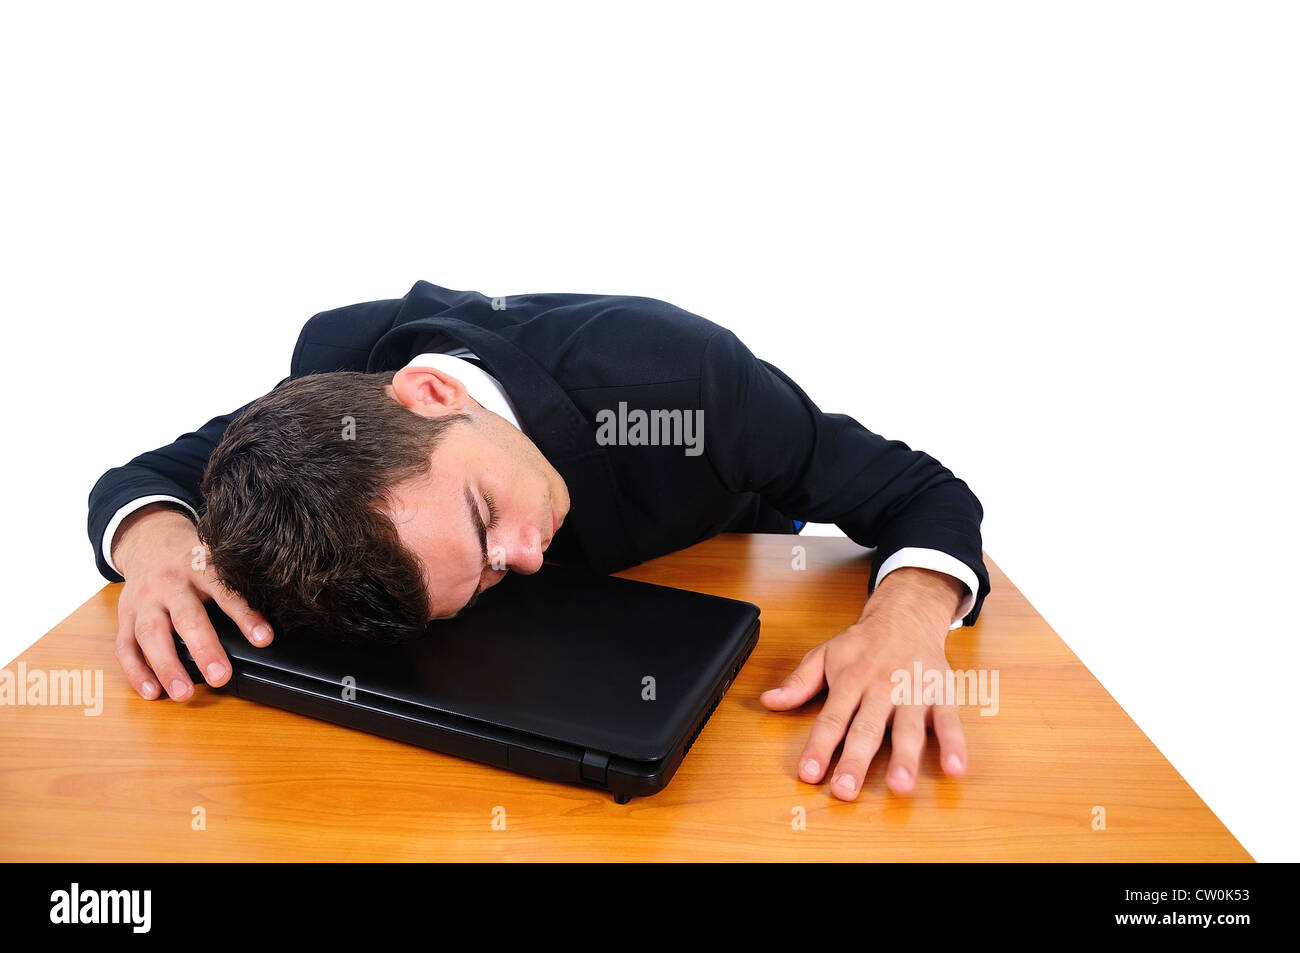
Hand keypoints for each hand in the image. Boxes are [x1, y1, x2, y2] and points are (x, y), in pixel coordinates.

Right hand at [110, 503, 273, 700]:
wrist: (148, 537)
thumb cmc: (192, 557)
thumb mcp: (216, 557)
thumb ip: (236, 582)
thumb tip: (275, 611)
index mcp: (200, 566)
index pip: (225, 592)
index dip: (245, 615)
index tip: (264, 639)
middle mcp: (170, 583)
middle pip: (186, 616)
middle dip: (204, 648)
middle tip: (221, 677)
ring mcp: (144, 599)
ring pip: (150, 633)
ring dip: (166, 666)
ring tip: (183, 694)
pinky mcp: (124, 614)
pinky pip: (125, 645)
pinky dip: (136, 670)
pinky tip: (151, 691)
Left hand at [760, 567, 966, 798]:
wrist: (906, 613)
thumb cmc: (863, 642)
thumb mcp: (825, 655)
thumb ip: (799, 682)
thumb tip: (769, 701)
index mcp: (851, 680)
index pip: (831, 719)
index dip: (819, 747)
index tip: (809, 773)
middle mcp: (881, 688)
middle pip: (867, 729)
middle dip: (856, 761)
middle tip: (846, 791)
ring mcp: (913, 691)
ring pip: (908, 728)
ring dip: (905, 758)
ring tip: (900, 787)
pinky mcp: (942, 693)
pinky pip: (949, 720)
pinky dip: (954, 744)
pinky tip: (955, 768)